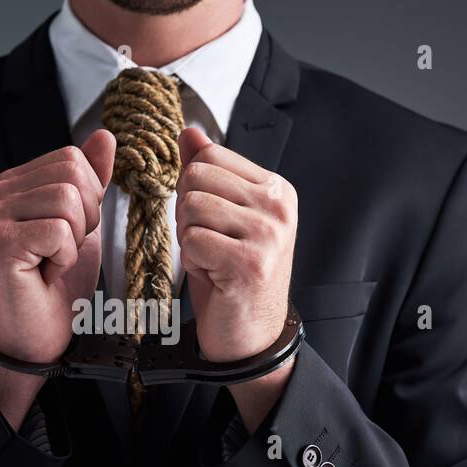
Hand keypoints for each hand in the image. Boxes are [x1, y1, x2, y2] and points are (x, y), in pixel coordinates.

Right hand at [0, 130, 114, 363]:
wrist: (35, 339)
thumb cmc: (55, 288)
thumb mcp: (83, 225)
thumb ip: (91, 180)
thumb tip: (103, 137)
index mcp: (13, 184)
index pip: (71, 158)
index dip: (89, 197)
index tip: (71, 233)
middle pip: (71, 173)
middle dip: (86, 217)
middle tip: (63, 249)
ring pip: (67, 200)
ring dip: (75, 239)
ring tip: (54, 260)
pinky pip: (59, 231)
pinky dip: (65, 257)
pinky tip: (45, 272)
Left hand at [176, 128, 296, 362]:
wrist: (251, 335)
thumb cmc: (234, 276)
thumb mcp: (223, 217)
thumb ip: (207, 172)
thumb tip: (189, 131)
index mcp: (276, 189)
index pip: (210, 156)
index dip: (194, 189)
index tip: (214, 222)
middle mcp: (278, 207)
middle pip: (196, 178)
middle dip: (188, 214)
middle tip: (210, 244)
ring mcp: (268, 234)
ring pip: (191, 208)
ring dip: (189, 238)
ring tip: (212, 259)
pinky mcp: (250, 262)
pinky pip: (193, 241)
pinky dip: (193, 261)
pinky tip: (214, 276)